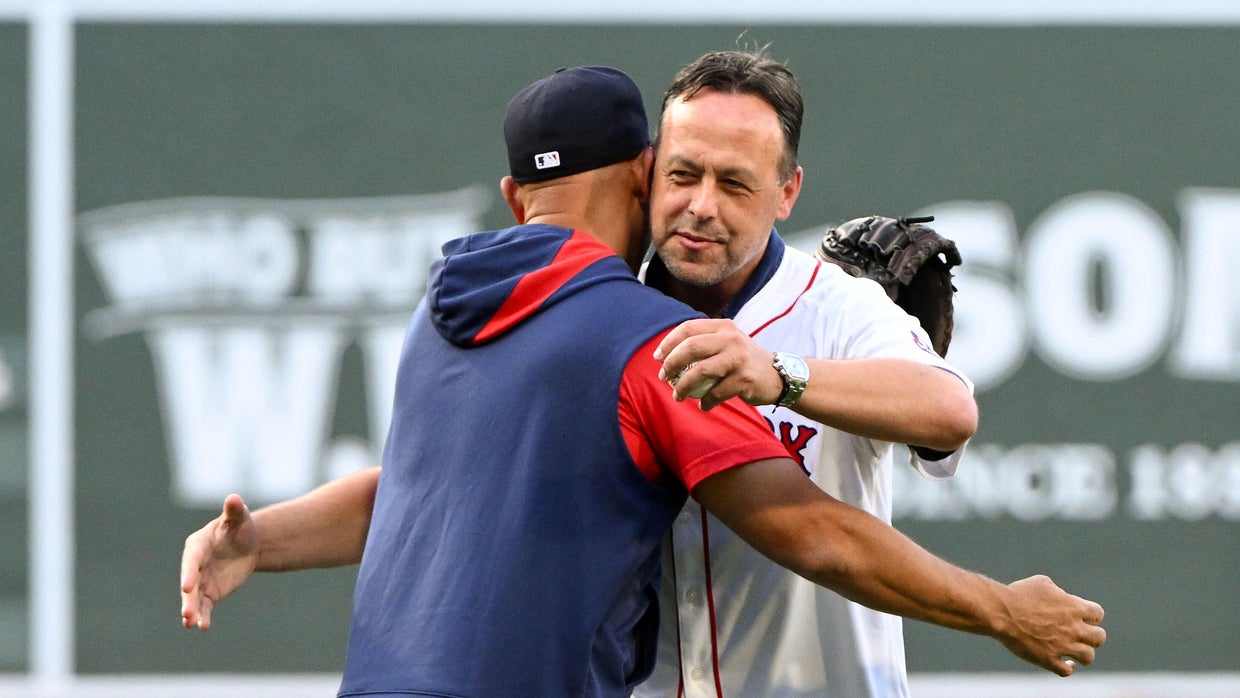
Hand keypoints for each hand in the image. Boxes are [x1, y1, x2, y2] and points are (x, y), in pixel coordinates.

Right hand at [180, 493, 259, 629]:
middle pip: (189, 583)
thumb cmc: (240, 526)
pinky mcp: (209, 592)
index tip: (187, 586)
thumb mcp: (239, 517)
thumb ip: (234, 510)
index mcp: (198, 545)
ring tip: (191, 624)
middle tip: (188, 613)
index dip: (188, 573)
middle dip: (188, 598)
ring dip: (192, 611)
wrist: (248, 544)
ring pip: (194, 598)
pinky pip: (204, 606)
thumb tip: (233, 498)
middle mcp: (194, 565)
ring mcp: (200, 580)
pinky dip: (203, 616)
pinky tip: (203, 627)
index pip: (191, 561)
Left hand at [654, 318, 782, 409]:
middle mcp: (731, 338)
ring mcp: (739, 358)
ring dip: (684, 386)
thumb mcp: (728, 342)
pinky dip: (706, 402)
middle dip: (671, 364)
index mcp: (723, 326)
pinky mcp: (745, 379)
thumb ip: (704, 342)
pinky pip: (716, 393)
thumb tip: (667, 354)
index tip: (657, 358)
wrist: (779, 375)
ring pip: (700, 371)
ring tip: (678, 396)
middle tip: (664, 377)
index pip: (688, 328)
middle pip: (691, 347)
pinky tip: (703, 406)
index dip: (669, 342)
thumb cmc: (744, 360)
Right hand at [994, 575, 1106, 675]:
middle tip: (1082, 635)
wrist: (1001, 612)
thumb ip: (1058, 592)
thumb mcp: (1042, 583)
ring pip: (1088, 657)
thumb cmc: (1019, 594)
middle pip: (1099, 638)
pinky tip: (1067, 664)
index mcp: (1074, 608)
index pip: (1098, 614)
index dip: (1092, 616)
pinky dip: (1069, 668)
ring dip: (1084, 653)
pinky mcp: (1048, 659)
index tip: (1084, 617)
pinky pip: (1067, 671)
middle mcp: (1073, 628)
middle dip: (1093, 636)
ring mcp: (1062, 646)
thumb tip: (1062, 598)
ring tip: (1076, 651)